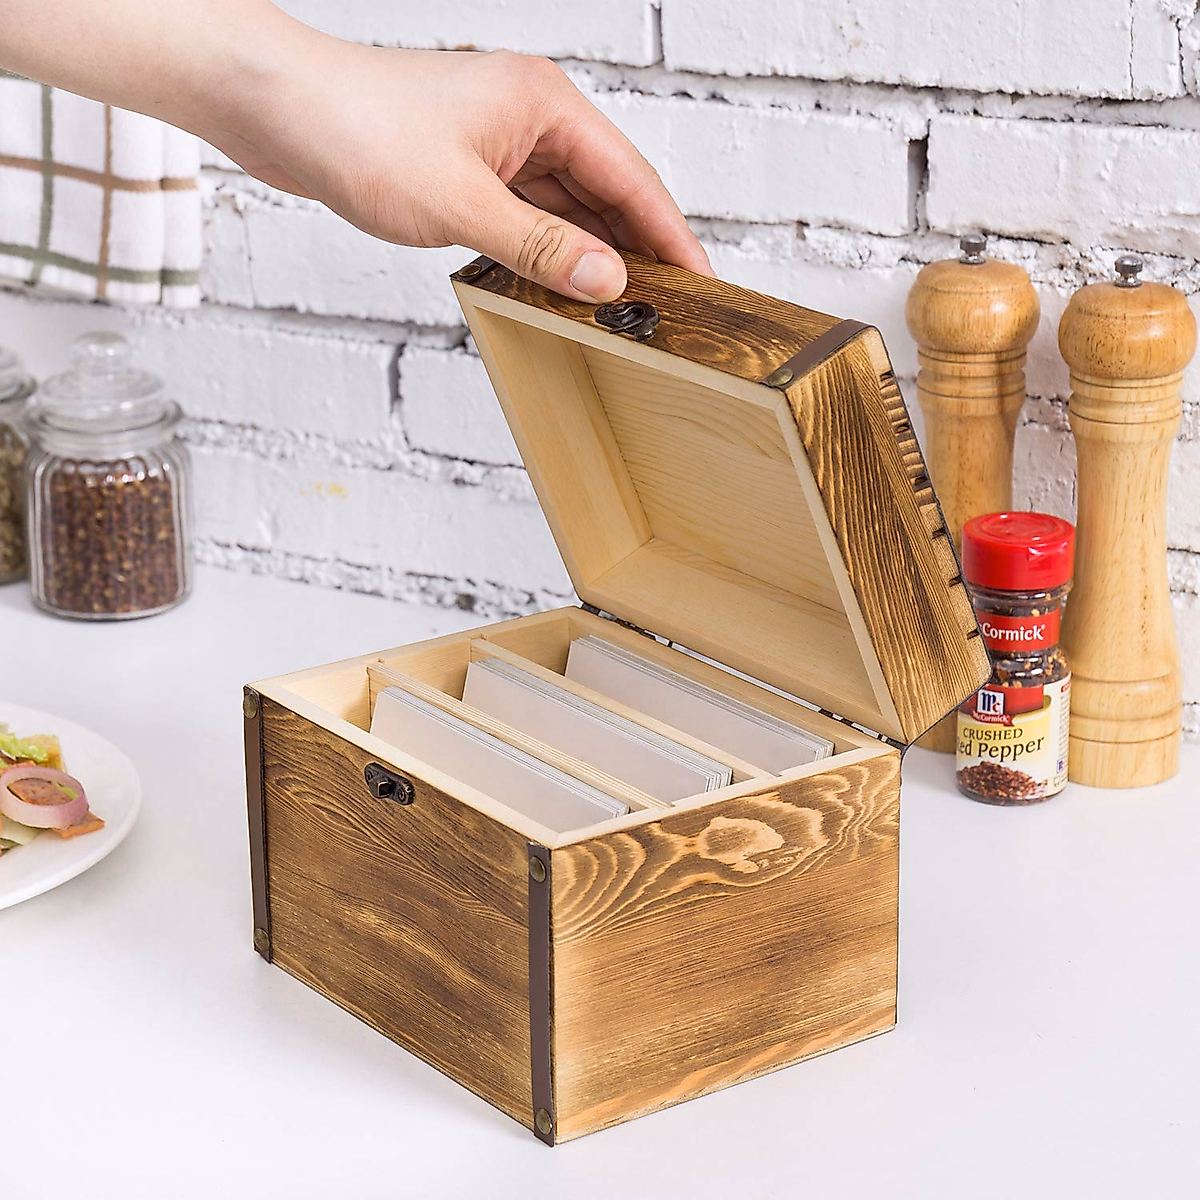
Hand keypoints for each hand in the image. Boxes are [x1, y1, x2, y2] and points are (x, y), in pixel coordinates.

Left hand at [201, 32, 712, 300]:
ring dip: (590, 254)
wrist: (278, 108)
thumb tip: (608, 282)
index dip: (672, 236)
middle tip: (672, 309)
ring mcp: (499, 143)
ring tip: (624, 310)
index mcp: (545, 104)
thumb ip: (540, 246)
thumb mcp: (462, 203)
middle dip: (638, 250)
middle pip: (607, 193)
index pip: (632, 178)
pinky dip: (548, 250)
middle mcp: (530, 118)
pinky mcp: (469, 168)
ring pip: (568, 208)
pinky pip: (529, 214)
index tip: (704, 283)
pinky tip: (560, 286)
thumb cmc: (359, 130)